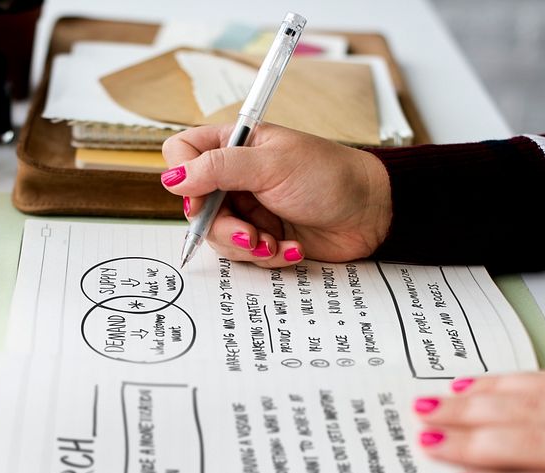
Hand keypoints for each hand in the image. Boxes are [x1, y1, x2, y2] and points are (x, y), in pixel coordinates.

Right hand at [160, 123, 391, 266]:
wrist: (373, 213)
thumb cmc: (330, 176)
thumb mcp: (271, 165)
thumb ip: (218, 168)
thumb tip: (171, 176)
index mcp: (234, 145)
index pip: (181, 153)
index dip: (183, 178)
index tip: (202, 197)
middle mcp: (235, 177)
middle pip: (196, 207)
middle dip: (223, 228)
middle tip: (250, 235)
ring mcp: (248, 208)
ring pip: (219, 237)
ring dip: (248, 247)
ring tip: (276, 243)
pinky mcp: (263, 235)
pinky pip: (246, 254)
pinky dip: (269, 256)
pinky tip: (293, 247)